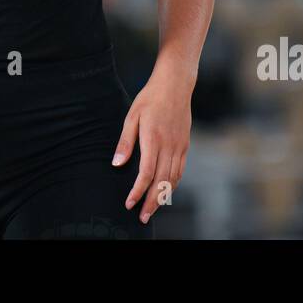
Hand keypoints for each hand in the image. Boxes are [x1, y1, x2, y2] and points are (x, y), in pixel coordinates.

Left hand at [112, 63, 192, 224]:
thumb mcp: (132, 116)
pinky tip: (166, 190)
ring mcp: (179, 146)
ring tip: (153, 209)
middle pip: (161, 181)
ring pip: (173, 179)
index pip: (146, 174)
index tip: (129, 203)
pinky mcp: (185, 145)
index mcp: (153, 139)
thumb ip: (125, 142)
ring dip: (163, 196)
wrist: (175, 85)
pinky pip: (180, 170)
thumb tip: (117, 164)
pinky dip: (173, 184)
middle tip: (142, 217)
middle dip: (152, 202)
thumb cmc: (150, 98)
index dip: (137, 192)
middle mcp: (169, 146)